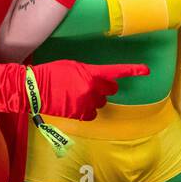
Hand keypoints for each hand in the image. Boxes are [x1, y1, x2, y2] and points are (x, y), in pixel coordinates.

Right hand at [32, 60, 149, 119]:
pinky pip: (92, 115)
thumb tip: (98, 79)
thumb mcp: (73, 66)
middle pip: (110, 90)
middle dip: (104, 88)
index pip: (116, 71)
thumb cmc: (52, 73)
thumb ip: (89, 72)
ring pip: (100, 103)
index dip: (133, 70)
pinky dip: (86, 112)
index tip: (146, 70)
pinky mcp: (80, 114)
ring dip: (93, 100)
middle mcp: (92, 88)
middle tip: (89, 86)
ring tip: (76, 95)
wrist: (35, 88)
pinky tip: (75, 105)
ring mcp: (87, 102)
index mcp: (91, 73)